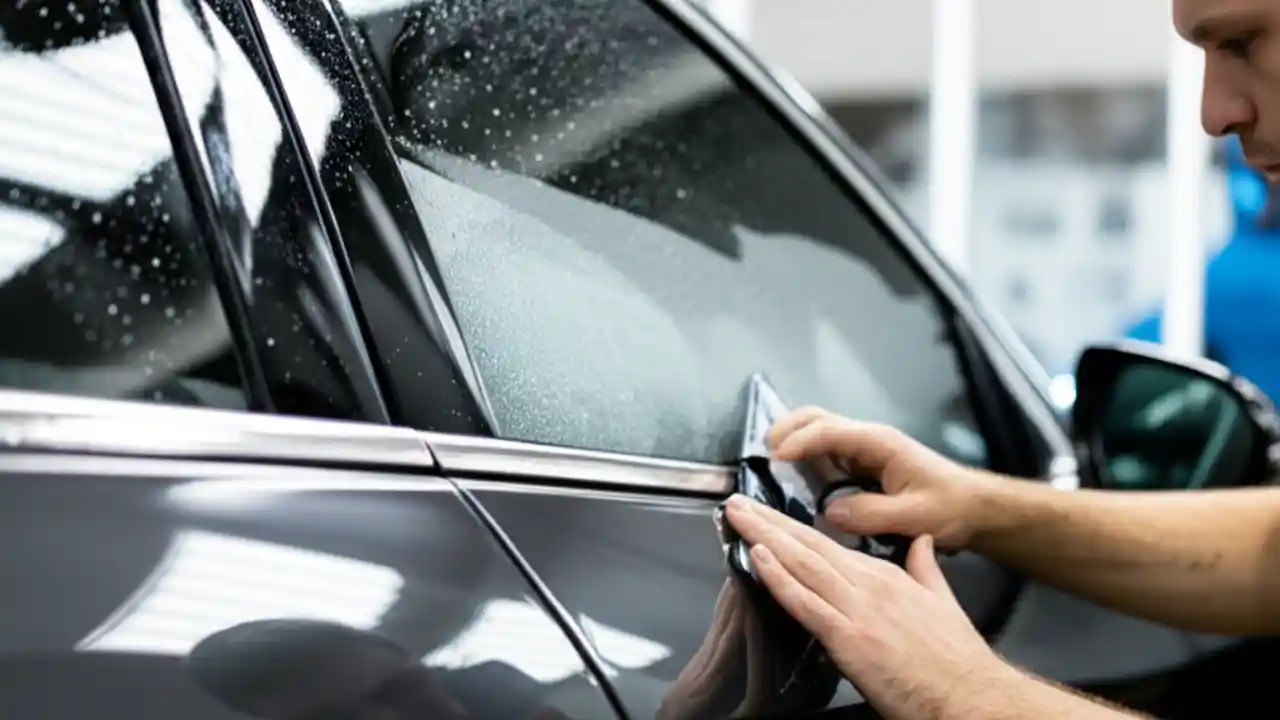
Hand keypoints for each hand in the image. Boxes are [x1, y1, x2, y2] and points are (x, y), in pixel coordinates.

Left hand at [724, 495, 1011, 719]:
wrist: (972, 694)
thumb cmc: (956, 657)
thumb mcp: (942, 600)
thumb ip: (924, 568)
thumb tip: (920, 543)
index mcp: (885, 575)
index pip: (827, 543)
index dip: (790, 527)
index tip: (764, 513)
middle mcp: (868, 585)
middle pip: (808, 545)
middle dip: (768, 522)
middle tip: (734, 503)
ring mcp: (858, 610)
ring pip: (802, 565)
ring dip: (764, 538)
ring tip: (736, 518)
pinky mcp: (851, 640)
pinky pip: (807, 604)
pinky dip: (779, 579)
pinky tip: (756, 558)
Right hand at [769, 406, 992, 549]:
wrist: (974, 508)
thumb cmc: (948, 508)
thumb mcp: (913, 515)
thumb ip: (869, 513)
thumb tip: (828, 511)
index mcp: (878, 443)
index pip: (830, 431)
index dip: (800, 442)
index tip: (775, 458)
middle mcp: (867, 438)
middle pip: (817, 418)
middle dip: (787, 429)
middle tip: (763, 452)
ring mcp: (863, 449)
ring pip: (818, 431)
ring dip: (792, 440)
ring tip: (769, 465)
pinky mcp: (861, 463)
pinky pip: (825, 452)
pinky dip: (803, 457)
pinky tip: (792, 477)